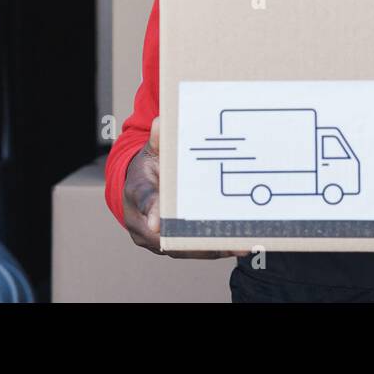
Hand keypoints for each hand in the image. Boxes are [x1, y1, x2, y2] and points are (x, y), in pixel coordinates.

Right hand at [123, 116, 247, 259]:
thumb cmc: (147, 169)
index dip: (152, 210)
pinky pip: (189, 250)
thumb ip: (159, 140)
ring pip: (180, 247)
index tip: (158, 222)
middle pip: (166, 234)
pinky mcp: (167, 246)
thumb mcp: (152, 151)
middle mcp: (141, 221)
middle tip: (221, 237)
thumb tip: (162, 123)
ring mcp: (153, 238)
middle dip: (192, 236)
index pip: (144, 200)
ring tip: (238, 245)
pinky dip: (210, 249)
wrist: (135, 189)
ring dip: (208, 248)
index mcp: (136, 191)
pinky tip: (235, 246)